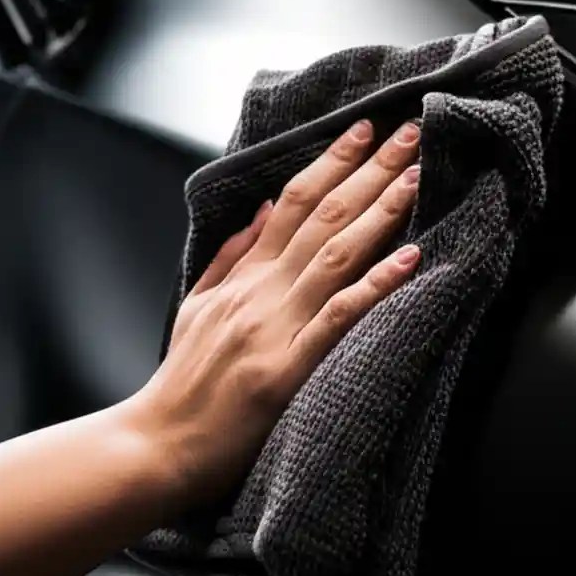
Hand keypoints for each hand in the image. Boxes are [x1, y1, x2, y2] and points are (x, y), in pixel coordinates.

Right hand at [130, 119, 422, 508]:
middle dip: (370, 171)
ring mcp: (275, 328)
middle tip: (409, 132)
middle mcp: (261, 293)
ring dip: (380, 212)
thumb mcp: (196, 307)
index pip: (293, 203)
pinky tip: (410, 257)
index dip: (332, 162)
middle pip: (323, 218)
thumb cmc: (182, 384)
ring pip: (335, 256)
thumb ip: (230, 257)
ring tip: (416, 175)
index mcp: (243, 278)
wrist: (159, 445)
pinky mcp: (288, 370)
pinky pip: (339, 318)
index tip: (364, 130)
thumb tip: (264, 211)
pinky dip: (375, 285)